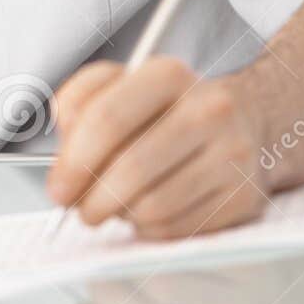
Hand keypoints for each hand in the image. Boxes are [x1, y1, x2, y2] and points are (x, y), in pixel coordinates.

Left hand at [47, 57, 267, 238]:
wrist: (246, 121)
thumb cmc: (168, 109)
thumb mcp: (123, 85)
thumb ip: (82, 102)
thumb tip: (64, 151)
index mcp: (168, 74)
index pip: (107, 118)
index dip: (74, 160)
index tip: (57, 187)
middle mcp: (208, 109)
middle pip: (131, 168)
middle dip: (92, 199)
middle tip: (78, 209)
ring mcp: (232, 154)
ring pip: (153, 206)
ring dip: (121, 215)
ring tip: (116, 205)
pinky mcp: (244, 196)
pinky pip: (177, 229)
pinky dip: (149, 229)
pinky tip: (146, 212)